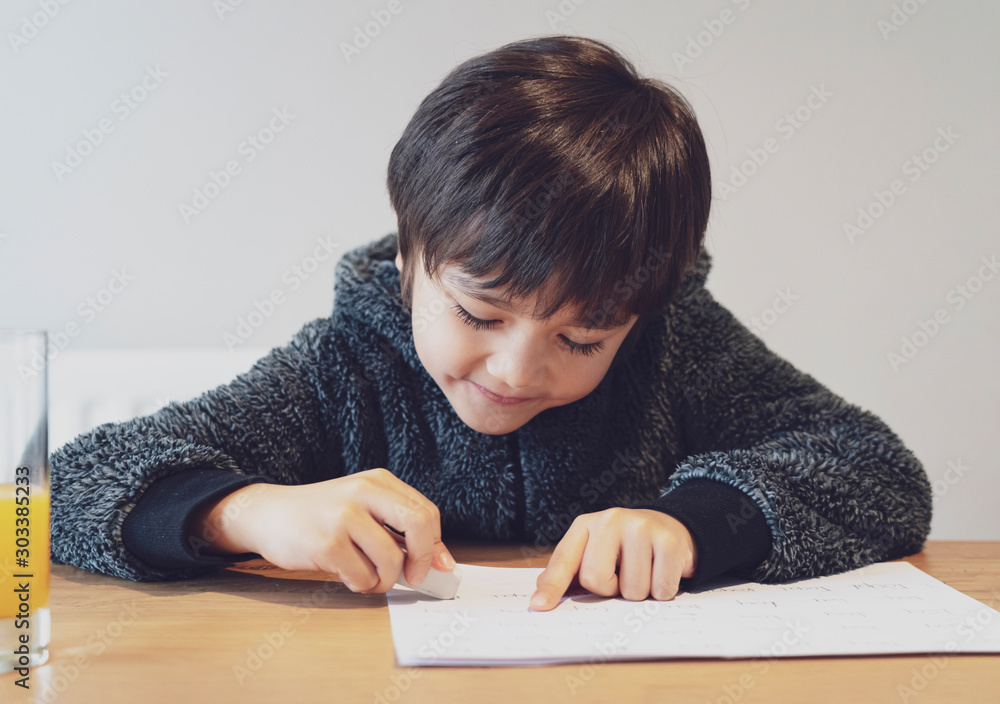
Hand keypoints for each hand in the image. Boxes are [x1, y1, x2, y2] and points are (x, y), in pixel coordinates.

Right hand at [193, 468, 455, 592]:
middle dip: (423, 560)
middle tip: (414, 577)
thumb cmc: (321, 516)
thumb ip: (398, 529)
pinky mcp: (327, 543)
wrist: (268, 515)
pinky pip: (363, 577)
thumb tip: (442, 562)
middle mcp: (363, 492)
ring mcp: (344, 516)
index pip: (426, 512)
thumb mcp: (362, 508)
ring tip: (369, 577)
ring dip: (385, 580)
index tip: (437, 566)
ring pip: (391, 560)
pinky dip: (361, 584)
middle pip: (419, 525)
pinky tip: (347, 575)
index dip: (436, 544)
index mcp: (378, 481)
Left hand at [529, 508, 695, 610]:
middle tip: (621, 575)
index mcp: (585, 525)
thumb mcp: (593, 551)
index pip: (564, 560)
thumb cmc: (624, 547)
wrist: (669, 526)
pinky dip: (662, 591)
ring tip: (644, 571)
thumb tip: (542, 596)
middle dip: (610, 589)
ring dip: (639, 592)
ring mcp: (641, 528)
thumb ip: (569, 572)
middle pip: (596, 580)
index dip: (552, 586)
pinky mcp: (668, 541)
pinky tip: (661, 571)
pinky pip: (660, 590)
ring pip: (632, 591)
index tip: (540, 605)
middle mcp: (610, 520)